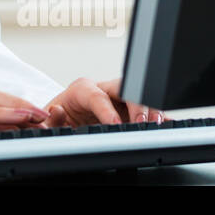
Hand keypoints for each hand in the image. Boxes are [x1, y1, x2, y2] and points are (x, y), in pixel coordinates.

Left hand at [42, 77, 165, 127]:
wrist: (65, 120)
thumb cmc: (58, 119)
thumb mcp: (47, 120)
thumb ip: (50, 119)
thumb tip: (56, 111)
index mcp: (81, 90)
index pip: (96, 96)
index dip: (107, 110)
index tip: (115, 125)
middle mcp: (102, 90)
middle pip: (124, 88)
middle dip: (135, 104)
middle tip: (142, 123)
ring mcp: (118, 99)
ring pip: (139, 97)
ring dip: (150, 110)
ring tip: (157, 125)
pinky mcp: (129, 110)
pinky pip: (147, 110)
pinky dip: (158, 117)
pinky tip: (167, 125)